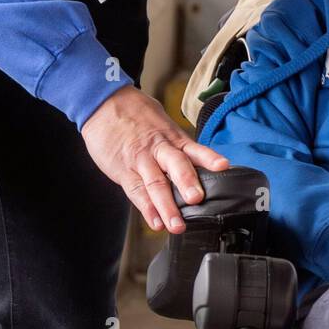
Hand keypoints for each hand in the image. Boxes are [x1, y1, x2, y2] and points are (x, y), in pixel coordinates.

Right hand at [80, 85, 228, 234]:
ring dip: (167, 206)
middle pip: (175, 165)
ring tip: (177, 225)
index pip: (194, 148)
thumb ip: (177, 144)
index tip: (223, 166)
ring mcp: (140, 160)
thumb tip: (198, 160)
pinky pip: (136, 190)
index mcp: (172, 137)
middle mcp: (159, 148)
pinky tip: (155, 222)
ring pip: (155, 183)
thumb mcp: (162, 123)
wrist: (104, 103)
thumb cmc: (136, 114)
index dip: (209, 157)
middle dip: (187, 183)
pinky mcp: (123, 170)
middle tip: (197, 199)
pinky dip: (146, 208)